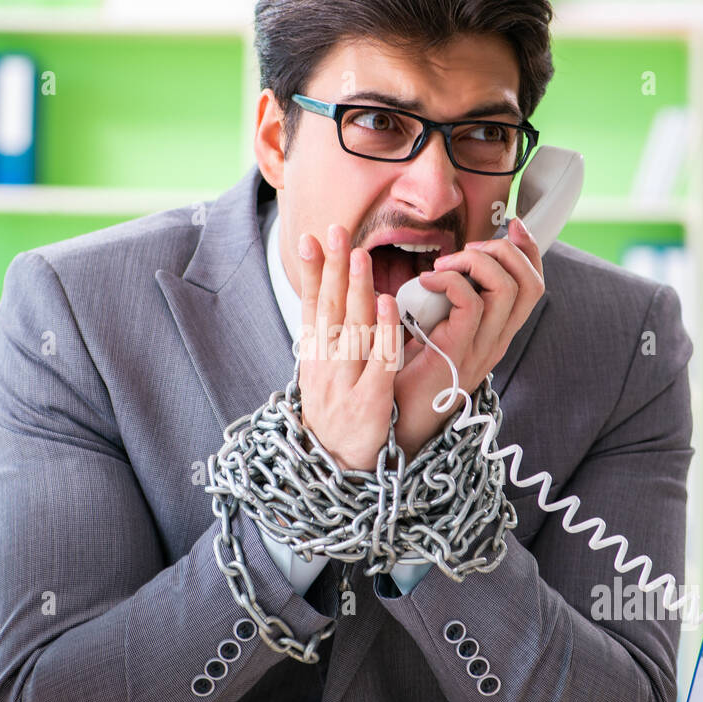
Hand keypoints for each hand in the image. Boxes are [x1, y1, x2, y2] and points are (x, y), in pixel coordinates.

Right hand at [296, 224, 402, 472]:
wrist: (334, 470)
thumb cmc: (336, 418)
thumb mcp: (322, 378)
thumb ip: (329, 342)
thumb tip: (332, 301)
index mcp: (315, 359)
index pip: (312, 307)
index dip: (313, 272)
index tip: (312, 239)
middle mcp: (325, 367)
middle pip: (330, 310)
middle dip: (334, 269)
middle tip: (337, 231)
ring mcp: (345, 383)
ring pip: (353, 330)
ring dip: (357, 291)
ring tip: (361, 257)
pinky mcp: (370, 401)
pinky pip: (379, 361)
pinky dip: (383, 332)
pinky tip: (390, 305)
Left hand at [391, 218, 544, 460]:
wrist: (393, 419)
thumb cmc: (407, 373)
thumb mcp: (435, 328)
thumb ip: (448, 302)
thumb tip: (445, 266)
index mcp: (497, 332)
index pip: (533, 285)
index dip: (529, 250)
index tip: (510, 224)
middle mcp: (497, 340)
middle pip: (530, 283)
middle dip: (505, 250)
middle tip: (468, 249)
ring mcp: (481, 348)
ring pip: (507, 288)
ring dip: (476, 262)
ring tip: (445, 264)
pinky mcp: (457, 352)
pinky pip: (471, 304)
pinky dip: (451, 280)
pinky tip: (427, 280)